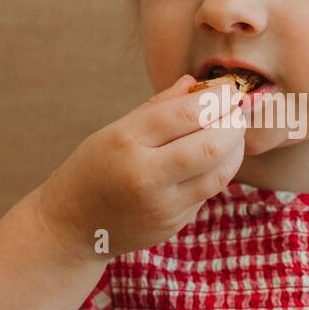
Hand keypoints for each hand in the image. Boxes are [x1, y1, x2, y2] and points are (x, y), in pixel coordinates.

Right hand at [35, 74, 247, 260]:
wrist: (71, 226)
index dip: (217, 97)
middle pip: (210, 146)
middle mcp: (144, 175)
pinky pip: (206, 193)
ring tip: (233, 133)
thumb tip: (195, 83)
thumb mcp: (115, 130)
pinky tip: (214, 158)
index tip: (229, 89)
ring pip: (219, 174)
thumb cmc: (94, 169)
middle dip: (233, 124)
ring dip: (235, 149)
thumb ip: (157, 107)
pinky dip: (218, 171)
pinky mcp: (173, 225)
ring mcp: (161, 206)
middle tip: (236, 111)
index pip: (186, 113)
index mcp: (125, 141)